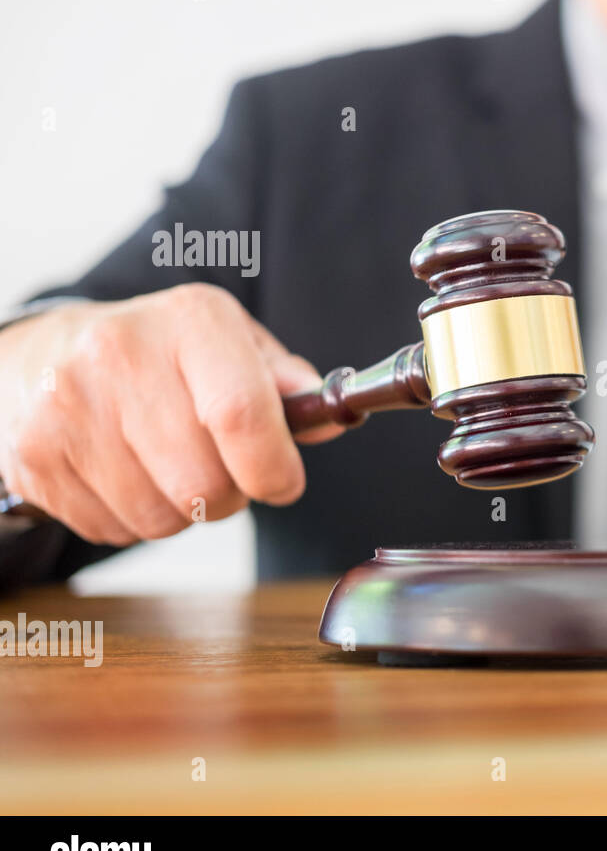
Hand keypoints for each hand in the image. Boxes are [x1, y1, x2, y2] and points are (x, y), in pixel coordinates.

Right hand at [0, 283, 342, 545]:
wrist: (44, 352)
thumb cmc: (161, 355)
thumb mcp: (231, 345)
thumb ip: (286, 385)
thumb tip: (328, 421)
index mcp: (192, 320)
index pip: (241, 415)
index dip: (273, 468)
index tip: (283, 482)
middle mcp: (122, 353)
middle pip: (206, 483)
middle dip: (231, 495)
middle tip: (219, 467)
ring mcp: (70, 405)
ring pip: (162, 517)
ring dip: (182, 511)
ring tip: (166, 466)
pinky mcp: (35, 455)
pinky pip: (115, 529)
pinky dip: (133, 519)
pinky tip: (124, 473)